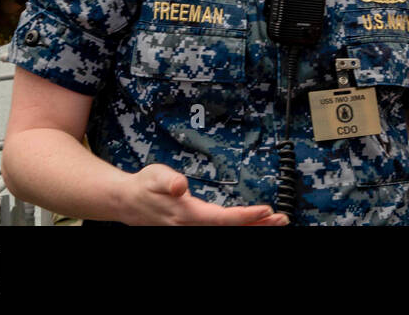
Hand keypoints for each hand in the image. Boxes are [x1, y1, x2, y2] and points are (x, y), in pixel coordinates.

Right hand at [120, 164, 288, 225]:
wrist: (127, 202)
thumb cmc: (144, 186)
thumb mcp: (154, 176)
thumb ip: (169, 180)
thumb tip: (181, 185)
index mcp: (185, 214)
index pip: (220, 219)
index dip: (245, 216)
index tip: (265, 210)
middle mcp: (190, 226)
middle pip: (229, 229)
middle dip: (257, 225)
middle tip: (281, 218)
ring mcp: (191, 229)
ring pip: (227, 232)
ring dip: (253, 227)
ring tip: (276, 221)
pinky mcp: (194, 227)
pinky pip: (221, 230)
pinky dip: (241, 227)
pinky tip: (255, 224)